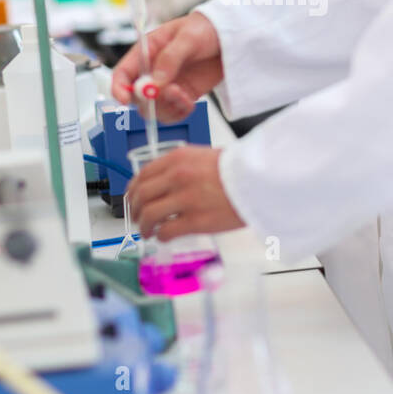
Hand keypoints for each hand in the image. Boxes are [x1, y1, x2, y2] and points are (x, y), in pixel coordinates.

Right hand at [110, 12, 222, 120]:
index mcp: (146, 52)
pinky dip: (179, 113)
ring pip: (154, 110)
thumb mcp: (187, 37)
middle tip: (171, 93)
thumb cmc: (205, 28)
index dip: (119, 88)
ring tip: (184, 96)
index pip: (122, 73)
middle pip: (136, 97)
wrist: (229, 37)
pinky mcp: (182, 95)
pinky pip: (172, 113)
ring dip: (167, 108)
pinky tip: (190, 102)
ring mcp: (167, 85)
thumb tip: (155, 82)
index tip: (125, 100)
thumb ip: (170, 59)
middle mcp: (153, 71)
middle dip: (150, 102)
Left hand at [128, 144, 244, 239]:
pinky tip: (164, 237)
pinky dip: (160, 236)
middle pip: (141, 195)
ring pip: (149, 215)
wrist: (259, 181)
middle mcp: (177, 176)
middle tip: (137, 218)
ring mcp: (185, 199)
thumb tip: (163, 183)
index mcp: (177, 159)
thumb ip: (180, 166)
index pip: (142, 175)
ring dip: (144, 226)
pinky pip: (166, 231)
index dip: (133, 190)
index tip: (134, 199)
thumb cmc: (237, 170)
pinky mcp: (195, 221)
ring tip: (147, 232)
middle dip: (135, 210)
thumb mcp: (203, 156)